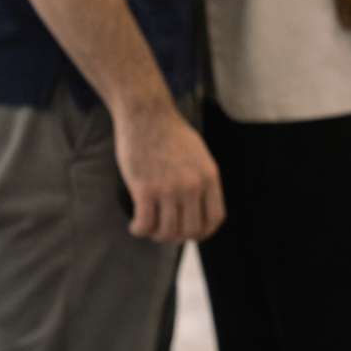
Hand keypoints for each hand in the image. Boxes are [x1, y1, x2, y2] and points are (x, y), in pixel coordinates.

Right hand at [115, 103, 225, 242]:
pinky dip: (139, 230)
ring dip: (156, 235)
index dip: (202, 232)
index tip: (189, 233)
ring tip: (148, 226)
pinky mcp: (145, 188)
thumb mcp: (199, 155)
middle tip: (163, 230)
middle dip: (176, 237)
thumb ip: (202, 180)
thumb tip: (199, 209)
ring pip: (167, 232)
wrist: (146, 114)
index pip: (215, 219)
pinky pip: (145, 224)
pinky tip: (135, 224)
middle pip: (190, 231)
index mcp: (209, 176)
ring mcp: (169, 188)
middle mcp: (193, 185)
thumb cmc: (169, 133)